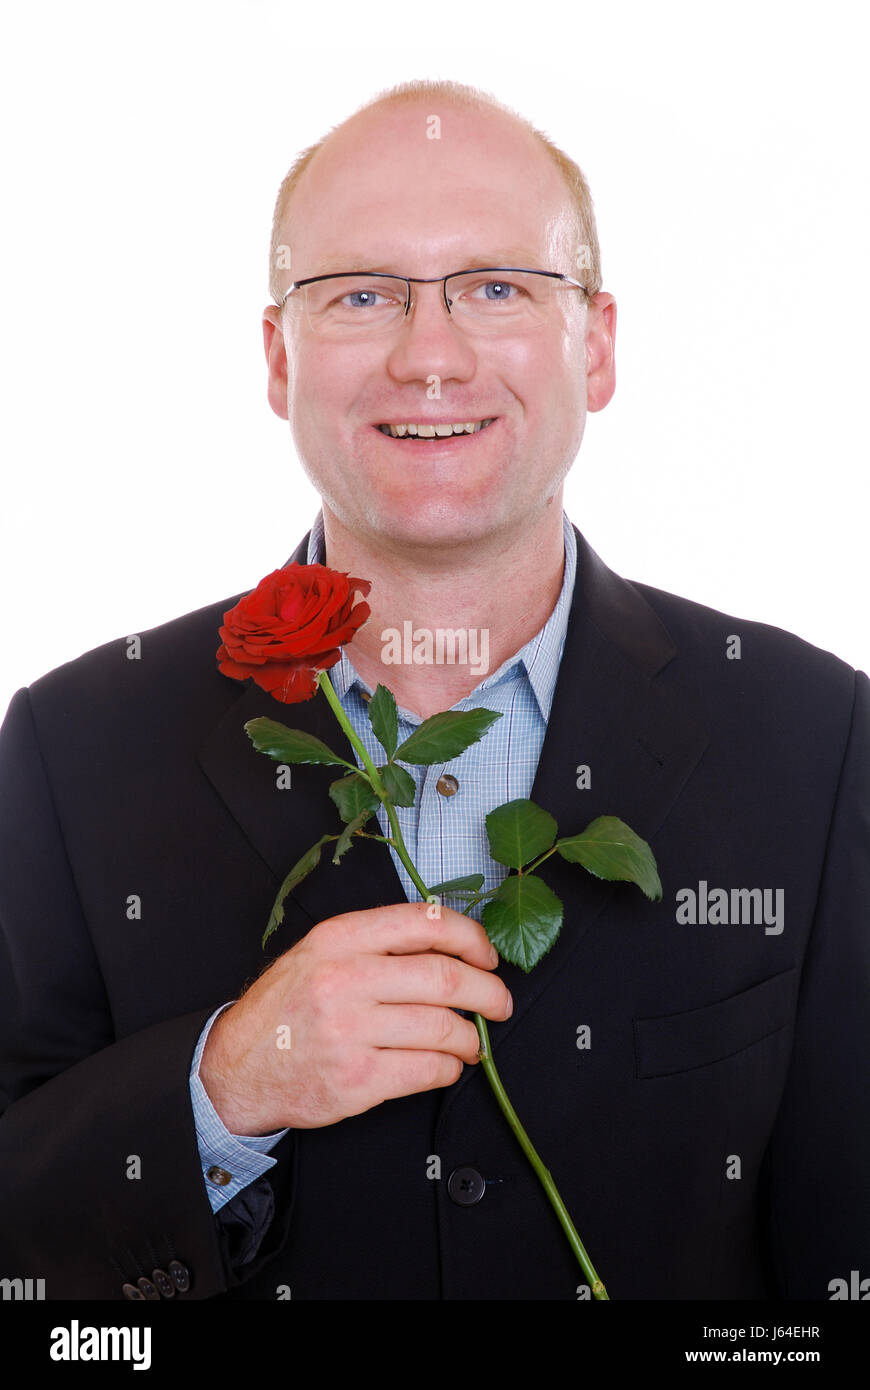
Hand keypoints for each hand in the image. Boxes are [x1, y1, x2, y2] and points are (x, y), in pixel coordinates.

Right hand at [199, 901, 511, 1134]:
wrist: (236, 1068)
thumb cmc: (287, 1007)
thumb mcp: (318, 952)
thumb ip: (376, 942)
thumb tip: (450, 946)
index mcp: (339, 938)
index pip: (424, 923)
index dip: (471, 938)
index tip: (487, 957)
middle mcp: (344, 979)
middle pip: (445, 979)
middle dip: (488, 992)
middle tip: (500, 1003)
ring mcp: (350, 1032)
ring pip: (442, 1028)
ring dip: (471, 1037)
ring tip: (472, 1041)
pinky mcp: (356, 1080)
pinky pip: (427, 1070)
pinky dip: (449, 1068)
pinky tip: (446, 1065)